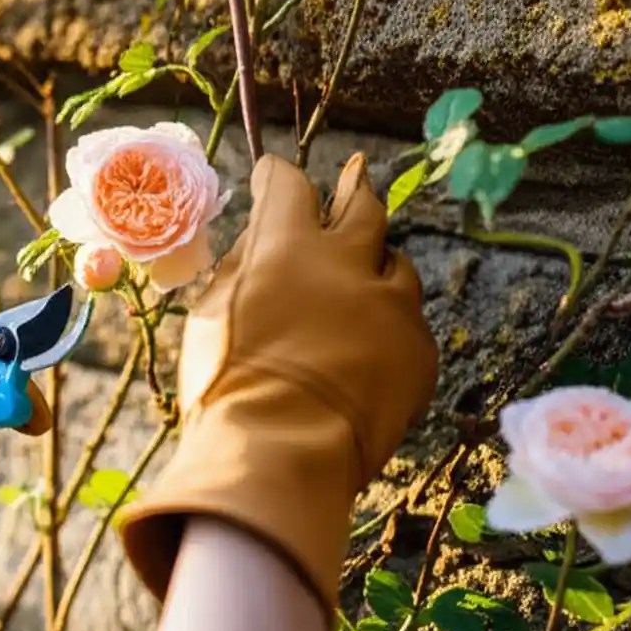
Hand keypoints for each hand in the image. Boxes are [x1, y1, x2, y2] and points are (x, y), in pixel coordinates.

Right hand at [121, 153, 437, 615]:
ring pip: (396, 267)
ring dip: (377, 269)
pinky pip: (408, 324)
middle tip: (354, 178)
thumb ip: (242, 265)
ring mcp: (392, 307)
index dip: (280, 177)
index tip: (274, 175)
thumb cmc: (227, 387)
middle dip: (355, 191)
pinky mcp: (419, 351)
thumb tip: (263, 235)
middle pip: (364, 208)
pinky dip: (388, 329)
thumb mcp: (211, 315)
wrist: (281, 455)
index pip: (291, 188)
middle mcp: (349, 264)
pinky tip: (369, 352)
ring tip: (361, 289)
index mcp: (288, 248)